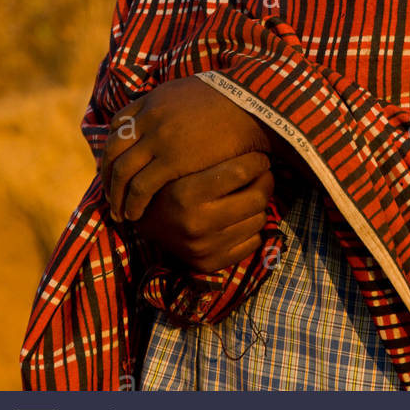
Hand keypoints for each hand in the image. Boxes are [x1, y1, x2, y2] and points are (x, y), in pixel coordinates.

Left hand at [101, 76, 272, 223]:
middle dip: (107, 175)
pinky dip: (133, 202)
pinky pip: (141, 186)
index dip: (112, 149)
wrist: (252, 104)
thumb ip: (172, 104)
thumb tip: (167, 113)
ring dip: (116, 195)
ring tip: (120, 212)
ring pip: (122, 171)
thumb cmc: (231, 100)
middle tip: (110, 194)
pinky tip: (135, 213)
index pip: (118, 126)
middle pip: (113, 150)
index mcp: (154, 100)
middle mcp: (149, 117)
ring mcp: (158, 138)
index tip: (114, 166)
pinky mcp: (172, 160)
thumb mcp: (190, 93)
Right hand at [133, 151, 274, 273]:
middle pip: (257, 198)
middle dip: (266, 181)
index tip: (258, 157)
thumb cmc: (169, 182)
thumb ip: (213, 156)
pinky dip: (251, 228)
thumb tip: (255, 144)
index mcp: (186, 193)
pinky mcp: (210, 264)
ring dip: (259, 205)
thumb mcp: (182, 163)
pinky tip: (240, 218)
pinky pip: (253, 243)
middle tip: (262, 173)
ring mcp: (204, 248)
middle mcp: (196, 224)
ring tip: (250, 194)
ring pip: (259, 220)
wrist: (143, 220)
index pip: (241, 172)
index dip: (257, 161)